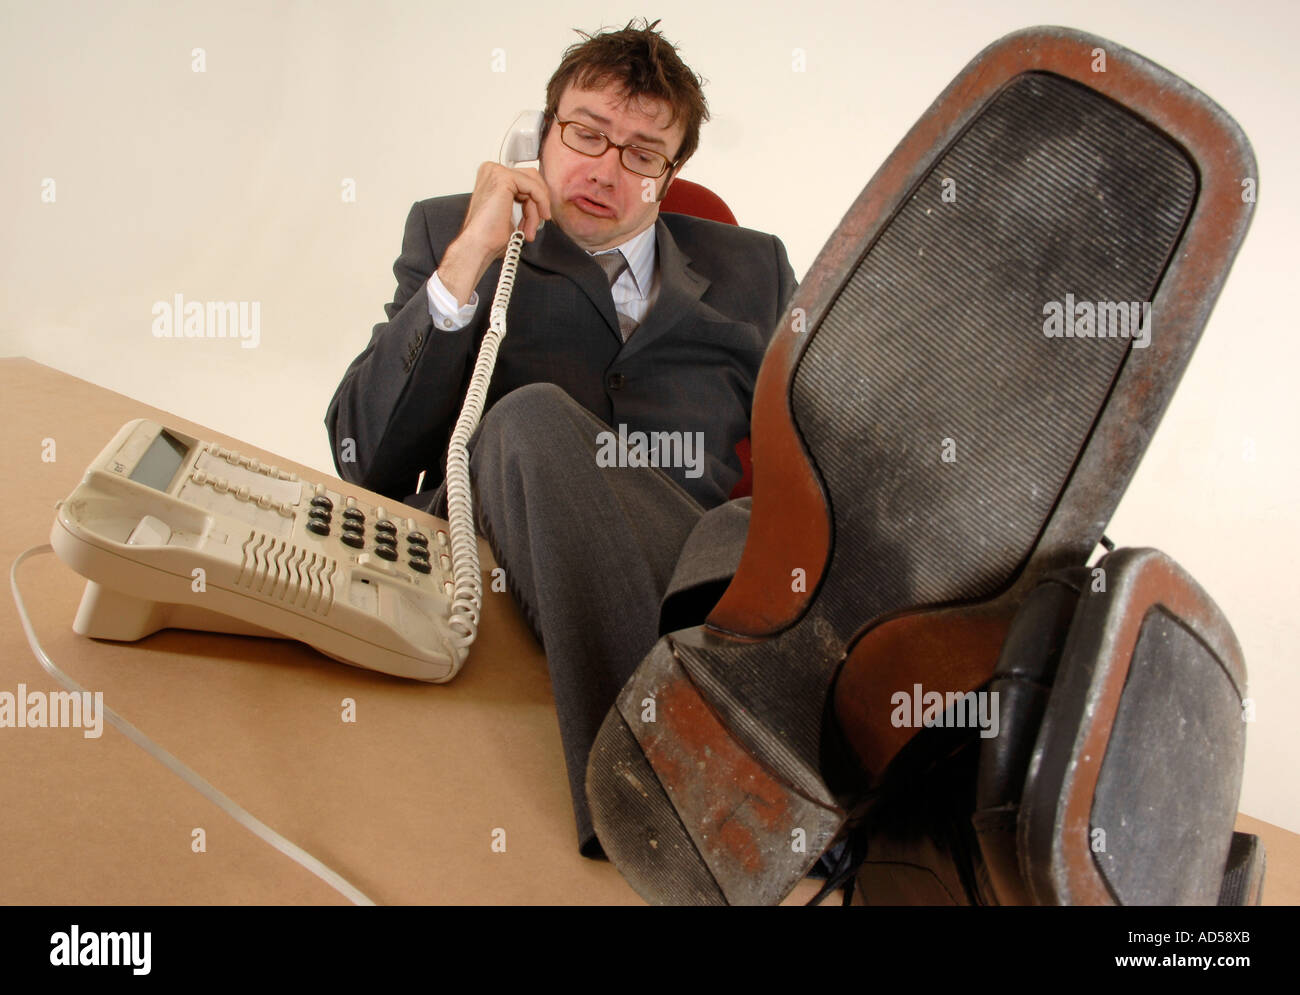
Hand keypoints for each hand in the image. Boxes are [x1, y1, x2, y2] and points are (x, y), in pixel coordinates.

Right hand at [438, 163, 551, 306]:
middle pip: (531, 179)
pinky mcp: (504, 178)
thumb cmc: (488, 236)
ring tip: (529, 230)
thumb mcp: (509, 212)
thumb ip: (522, 201)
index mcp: (492, 177)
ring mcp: (496, 172)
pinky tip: (536, 220)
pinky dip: (540, 204)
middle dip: (537, 204)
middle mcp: (492, 171)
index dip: (535, 201)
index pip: (525, 180)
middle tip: (534, 226)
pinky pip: (534, 187)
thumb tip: (540, 201)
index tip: (536, 220)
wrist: (478, 246)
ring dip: (536, 210)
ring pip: (533, 184)